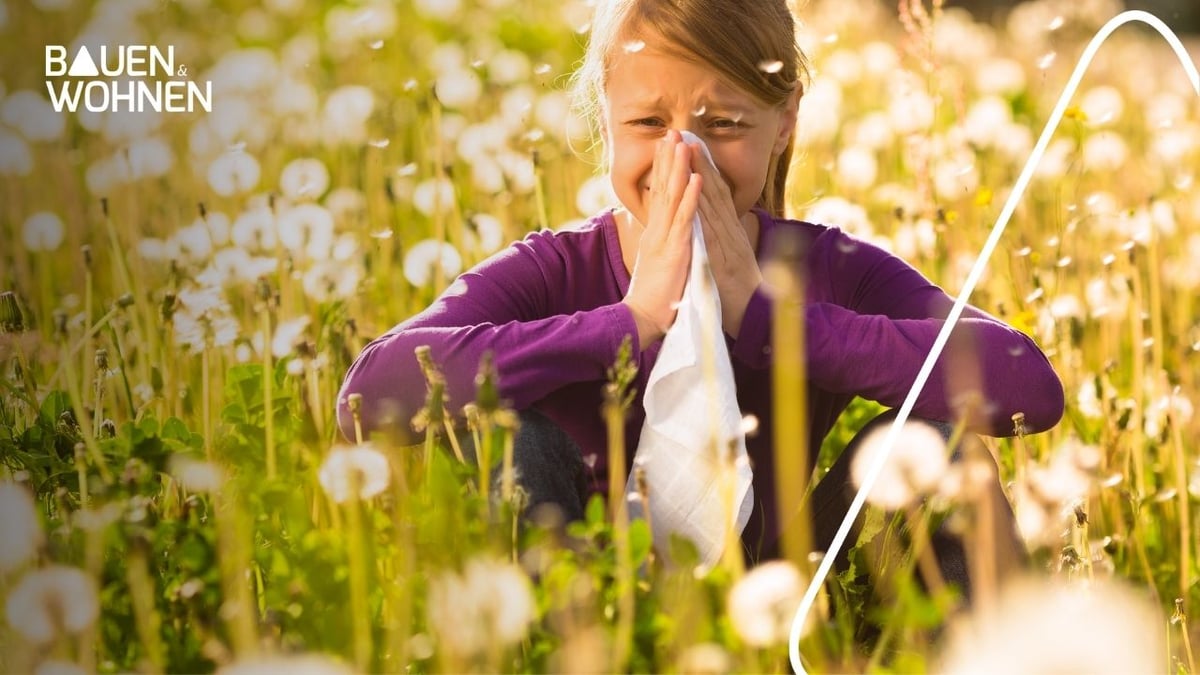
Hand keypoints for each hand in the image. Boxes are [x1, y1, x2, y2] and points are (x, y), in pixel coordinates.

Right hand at [622, 131, 702, 346]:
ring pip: (672, 197)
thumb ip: (661, 245)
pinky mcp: (675, 251)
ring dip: (679, 169)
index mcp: (654, 234)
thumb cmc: (653, 297)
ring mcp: (665, 239)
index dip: (663, 169)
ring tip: (684, 144)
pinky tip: (696, 178)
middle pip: (662, 188)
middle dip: (667, 159)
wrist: (642, 319)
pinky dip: (691, 198)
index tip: (667, 146)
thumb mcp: (657, 264)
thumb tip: (662, 234)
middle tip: (672, 131)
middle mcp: (657, 231)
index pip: (658, 194)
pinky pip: (685, 220)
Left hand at [687, 142, 762, 337]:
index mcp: (728, 231)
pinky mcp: (723, 257)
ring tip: (687, 149)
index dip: (702, 168)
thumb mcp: (728, 260)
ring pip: (712, 203)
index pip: (714, 194)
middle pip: (713, 190)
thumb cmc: (738, 292)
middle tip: (684, 133)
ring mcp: (728, 242)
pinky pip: (711, 230)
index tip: (689, 145)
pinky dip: (704, 209)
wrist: (754, 317)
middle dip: (699, 161)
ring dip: (700, 175)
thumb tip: (712, 226)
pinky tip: (696, 190)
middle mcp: (730, 231)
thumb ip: (721, 240)